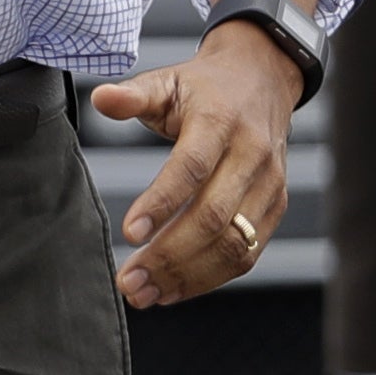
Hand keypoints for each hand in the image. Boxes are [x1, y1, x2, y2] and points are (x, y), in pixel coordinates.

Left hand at [92, 22, 300, 307]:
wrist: (263, 80)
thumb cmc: (204, 88)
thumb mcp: (167, 81)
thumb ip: (133, 95)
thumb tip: (101, 99)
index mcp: (220, 121)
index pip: (190, 168)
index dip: (161, 203)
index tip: (129, 234)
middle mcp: (251, 156)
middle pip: (213, 216)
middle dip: (169, 254)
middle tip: (129, 280)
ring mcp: (268, 185)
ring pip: (234, 243)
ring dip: (188, 276)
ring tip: (144, 294)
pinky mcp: (275, 207)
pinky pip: (247, 252)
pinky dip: (210, 277)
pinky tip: (172, 290)